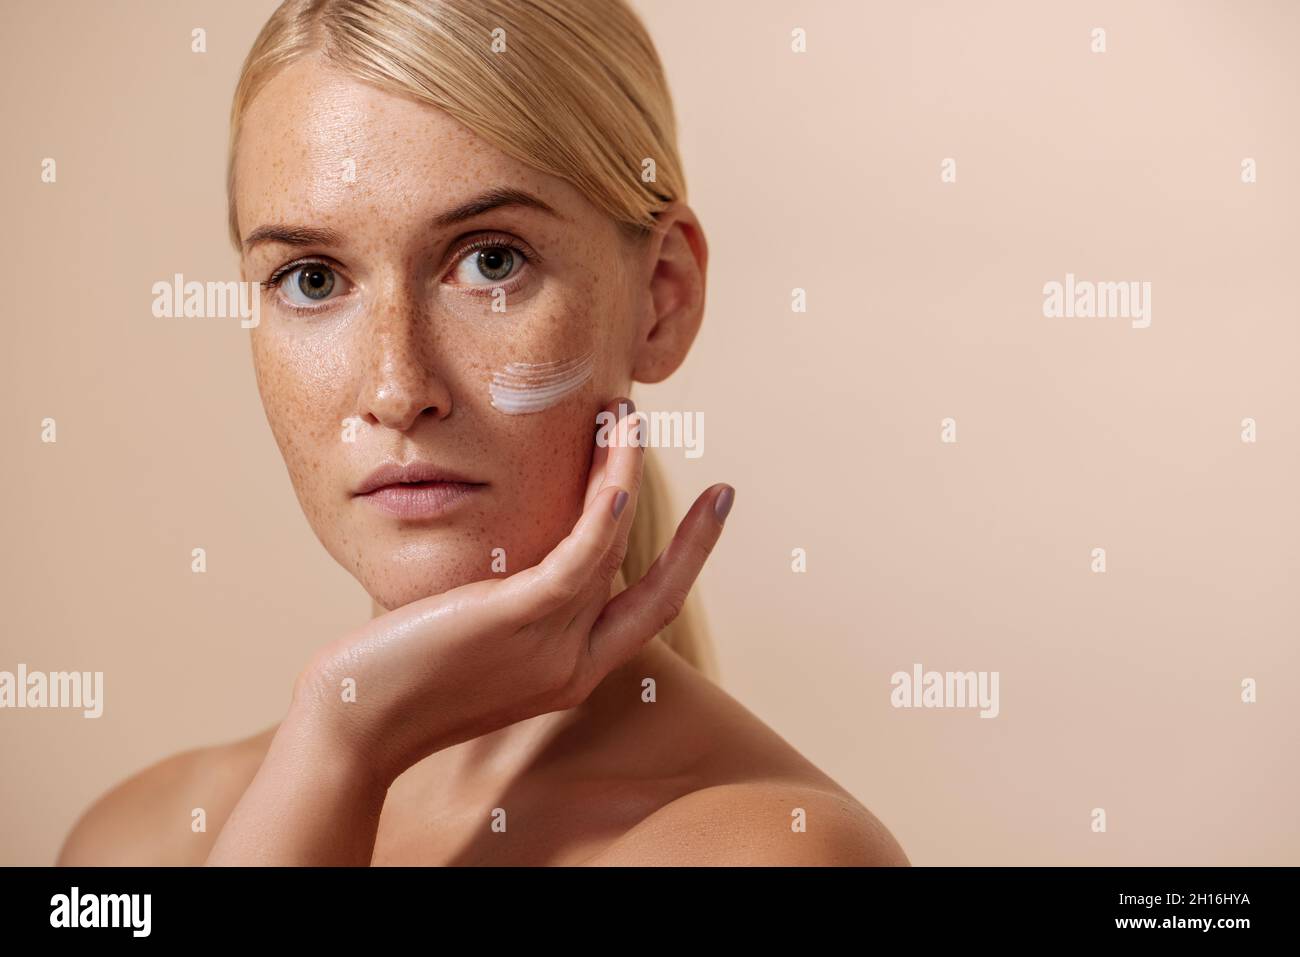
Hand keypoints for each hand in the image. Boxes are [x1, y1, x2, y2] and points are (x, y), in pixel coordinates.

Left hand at [290, 397, 733, 788]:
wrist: (354, 726)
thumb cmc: (398, 681)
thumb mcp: (473, 645)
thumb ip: (511, 607)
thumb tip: (515, 550)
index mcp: (570, 673)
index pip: (647, 614)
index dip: (685, 565)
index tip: (709, 518)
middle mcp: (574, 666)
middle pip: (658, 591)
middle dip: (698, 540)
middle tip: (724, 490)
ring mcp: (551, 647)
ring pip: (614, 551)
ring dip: (626, 476)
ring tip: (626, 419)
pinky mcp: (517, 620)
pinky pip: (582, 558)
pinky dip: (605, 510)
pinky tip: (616, 470)